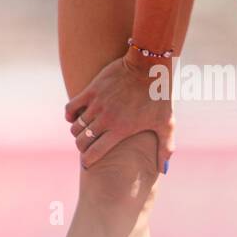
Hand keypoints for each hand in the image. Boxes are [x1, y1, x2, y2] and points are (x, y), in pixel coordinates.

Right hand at [64, 52, 174, 172]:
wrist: (148, 67)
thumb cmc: (159, 96)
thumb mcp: (167, 124)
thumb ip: (165, 148)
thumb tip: (163, 169)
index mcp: (121, 130)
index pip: (95, 152)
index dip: (88, 160)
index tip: (87, 163)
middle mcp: (106, 119)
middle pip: (83, 140)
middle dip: (82, 147)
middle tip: (85, 147)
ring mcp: (97, 104)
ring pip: (76, 126)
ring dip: (77, 132)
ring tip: (82, 132)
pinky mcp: (91, 90)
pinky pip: (71, 107)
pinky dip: (69, 115)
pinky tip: (73, 117)